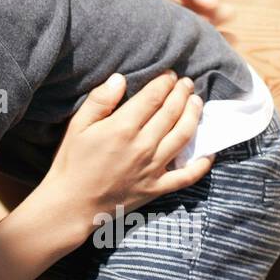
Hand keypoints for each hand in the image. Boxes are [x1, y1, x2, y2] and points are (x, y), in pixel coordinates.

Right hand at [38, 71, 210, 240]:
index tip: (170, 74)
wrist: (72, 204)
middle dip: (182, 93)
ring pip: (183, 136)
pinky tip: (208, 151)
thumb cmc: (71, 163)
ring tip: (197, 102)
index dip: (164, 82)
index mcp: (122, 128)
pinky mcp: (158, 187)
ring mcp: (154, 168)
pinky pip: (187, 175)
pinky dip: (202, 163)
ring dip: (193, 116)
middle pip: (171, 112)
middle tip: (186, 82)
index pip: (153, 97)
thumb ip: (99, 100)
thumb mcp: (77, 126)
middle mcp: (143, 146)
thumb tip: (119, 78)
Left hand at [140, 0, 236, 42]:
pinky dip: (228, 39)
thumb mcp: (139, 11)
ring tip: (218, 19)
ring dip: (222, 12)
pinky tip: (227, 40)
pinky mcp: (213, 41)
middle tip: (208, 4)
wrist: (145, 57)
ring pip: (223, 11)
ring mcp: (206, 22)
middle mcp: (194, 5)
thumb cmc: (141, 28)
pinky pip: (227, 38)